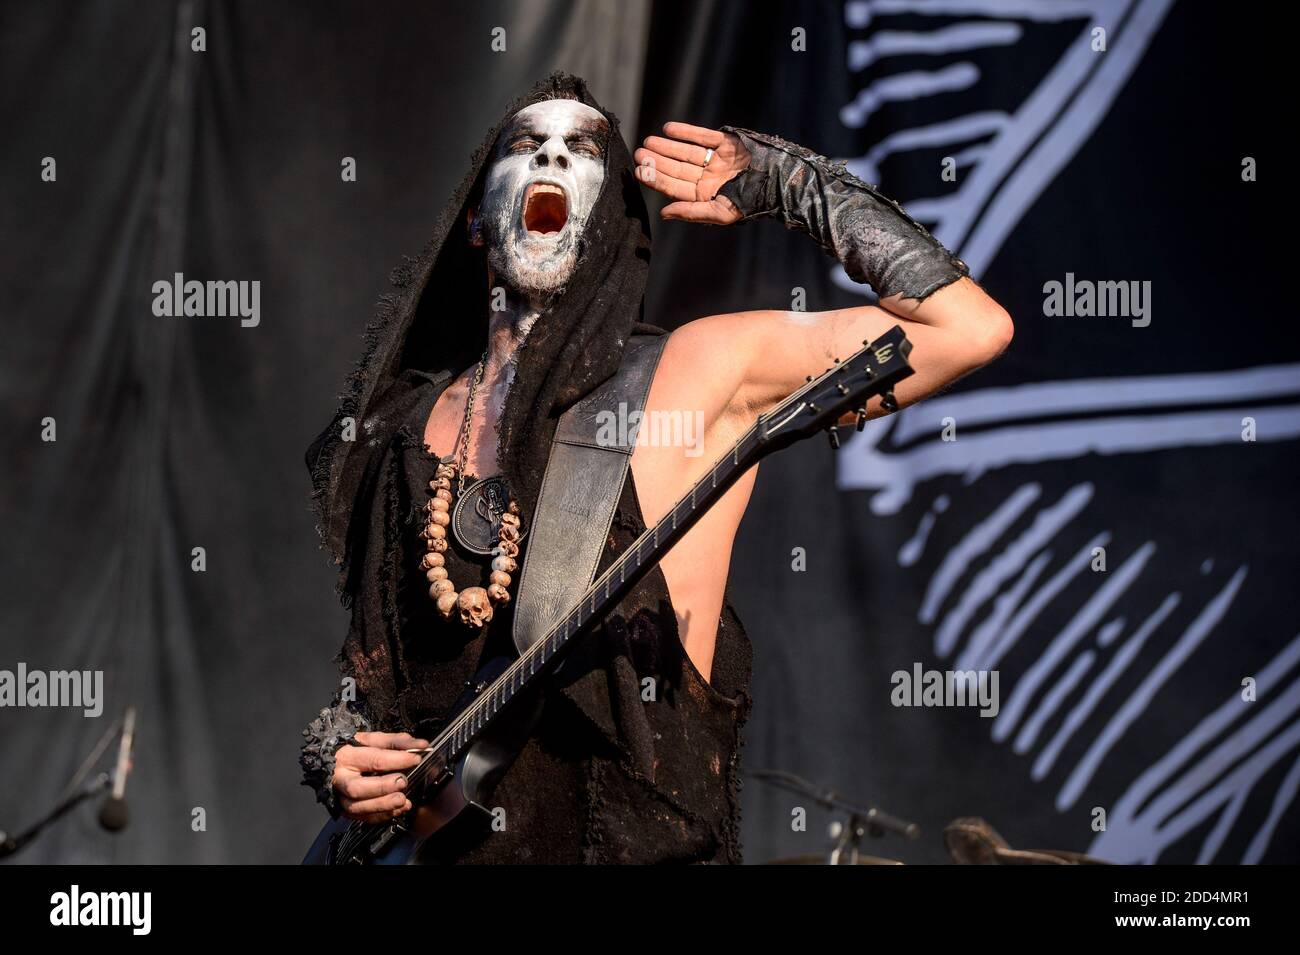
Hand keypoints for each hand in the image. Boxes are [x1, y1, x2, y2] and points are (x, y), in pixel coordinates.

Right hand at [332, 731, 426, 823]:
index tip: (415, 758)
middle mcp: (340, 778)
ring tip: (402, 800)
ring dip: (383, 806)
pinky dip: (381, 815)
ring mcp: (340, 796)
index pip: (373, 759)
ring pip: (357, 807)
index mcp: (347, 756)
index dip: (397, 759)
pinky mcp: (343, 809)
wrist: (330, 762)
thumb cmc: (352, 750)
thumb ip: (397, 742)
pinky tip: (396, 809)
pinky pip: (361, 817)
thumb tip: (420, 745)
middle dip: (383, 787)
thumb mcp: (372, 739)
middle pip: (358, 788)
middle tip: (402, 781)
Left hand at [634, 122, 749, 223]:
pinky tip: (668, 129)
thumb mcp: (719, 212)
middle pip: (677, 169)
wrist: (779, 182)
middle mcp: (708, 178)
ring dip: (667, 147)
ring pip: (686, 152)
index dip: (656, 179)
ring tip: (648, 141)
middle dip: (657, 162)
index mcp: (705, 196)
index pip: (675, 187)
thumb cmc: (749, 203)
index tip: (639, 171)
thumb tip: (663, 213)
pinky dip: (686, 132)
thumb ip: (691, 212)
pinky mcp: (727, 144)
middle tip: (639, 154)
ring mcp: (717, 160)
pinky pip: (703, 136)